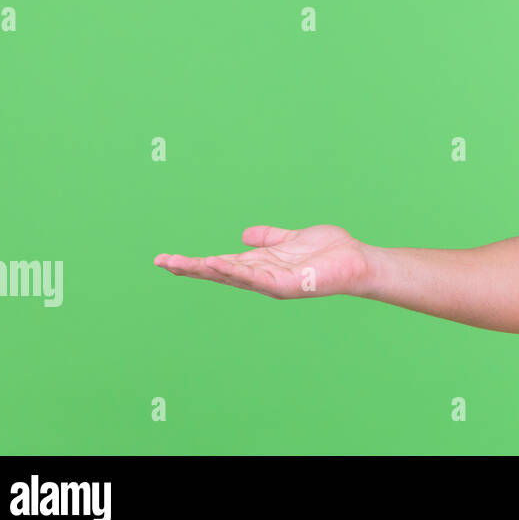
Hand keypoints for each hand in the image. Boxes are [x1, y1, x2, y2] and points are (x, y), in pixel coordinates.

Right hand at [154, 224, 374, 298]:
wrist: (357, 260)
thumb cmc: (328, 251)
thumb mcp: (292, 239)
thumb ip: (270, 238)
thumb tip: (245, 235)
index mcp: (261, 265)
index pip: (221, 264)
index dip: (195, 262)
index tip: (167, 259)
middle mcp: (262, 277)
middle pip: (220, 272)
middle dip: (191, 268)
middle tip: (161, 262)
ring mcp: (273, 283)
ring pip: (233, 276)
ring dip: (207, 269)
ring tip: (181, 263)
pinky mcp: (287, 284)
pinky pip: (257, 278)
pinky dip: (236, 271)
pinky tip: (218, 264)